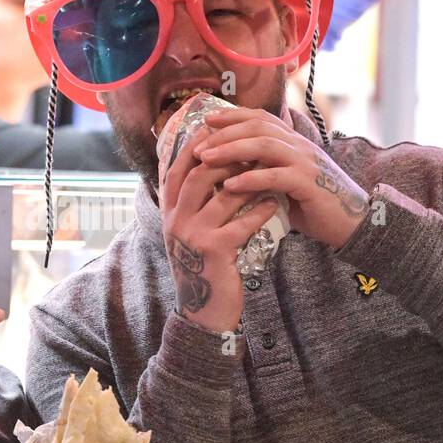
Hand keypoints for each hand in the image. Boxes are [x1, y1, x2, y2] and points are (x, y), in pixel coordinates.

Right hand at [159, 137, 279, 333]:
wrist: (204, 312)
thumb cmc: (203, 267)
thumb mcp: (190, 233)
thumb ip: (194, 205)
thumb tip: (208, 168)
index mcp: (168, 213)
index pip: (176, 169)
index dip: (194, 146)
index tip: (216, 130)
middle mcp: (175, 221)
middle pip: (198, 174)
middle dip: (226, 157)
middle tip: (250, 147)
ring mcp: (193, 236)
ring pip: (222, 196)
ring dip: (249, 180)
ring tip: (268, 170)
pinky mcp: (215, 251)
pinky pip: (242, 223)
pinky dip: (261, 210)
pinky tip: (275, 203)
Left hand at [195, 107, 370, 249]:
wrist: (353, 223)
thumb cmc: (315, 204)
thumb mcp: (286, 182)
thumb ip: (266, 169)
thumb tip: (232, 168)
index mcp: (294, 141)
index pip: (260, 117)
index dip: (232, 116)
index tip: (206, 121)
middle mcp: (300, 145)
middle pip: (257, 127)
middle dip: (224, 134)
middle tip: (198, 146)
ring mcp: (305, 162)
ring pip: (264, 145)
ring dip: (231, 150)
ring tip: (206, 160)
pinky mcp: (309, 183)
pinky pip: (276, 176)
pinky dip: (251, 178)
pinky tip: (230, 184)